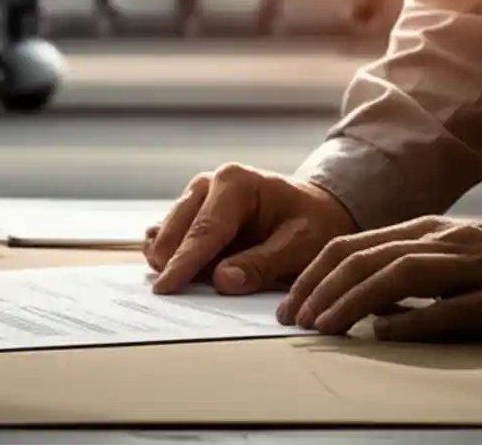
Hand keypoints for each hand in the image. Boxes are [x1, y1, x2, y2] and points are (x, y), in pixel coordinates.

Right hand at [144, 164, 357, 294]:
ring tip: (196, 284)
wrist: (316, 212)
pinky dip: (173, 258)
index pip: (205, 230)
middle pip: (176, 231)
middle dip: (172, 263)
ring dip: (174, 262)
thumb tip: (222, 281)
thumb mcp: (301, 247)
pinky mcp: (188, 213)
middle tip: (178, 297)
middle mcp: (207, 184)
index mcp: (235, 183)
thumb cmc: (313, 225)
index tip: (165, 287)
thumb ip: (262, 264)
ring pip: (166, 235)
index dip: (184, 262)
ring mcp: (194, 197)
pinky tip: (191, 273)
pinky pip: (168, 238)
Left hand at [276, 216, 481, 342]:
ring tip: (326, 326)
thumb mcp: (449, 261)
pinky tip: (384, 335)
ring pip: (401, 274)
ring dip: (355, 301)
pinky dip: (414, 322)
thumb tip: (361, 308)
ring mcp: (477, 265)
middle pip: (368, 256)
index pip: (353, 244)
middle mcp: (446, 240)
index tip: (290, 303)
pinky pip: (452, 308)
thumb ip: (405, 275)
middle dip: (324, 288)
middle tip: (297, 318)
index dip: (315, 273)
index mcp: (426, 230)